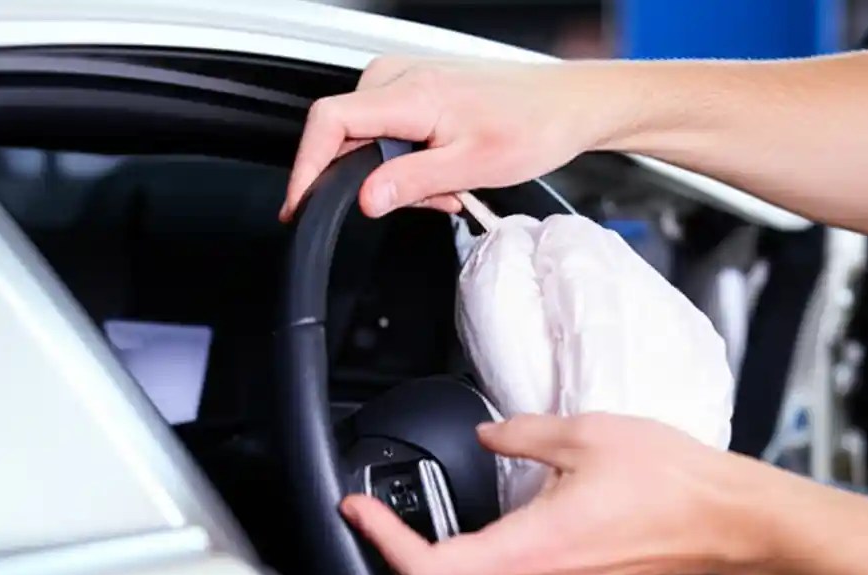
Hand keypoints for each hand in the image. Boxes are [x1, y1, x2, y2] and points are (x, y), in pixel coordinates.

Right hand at [280, 56, 612, 220]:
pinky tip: (448, 171)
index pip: (328, 122)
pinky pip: (391, 130)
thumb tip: (366, 199)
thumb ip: (412, 183)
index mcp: (408, 93)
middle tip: (431, 201)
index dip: (307, 167)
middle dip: (379, 181)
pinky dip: (413, 160)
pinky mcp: (417, 90)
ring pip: (371, 139)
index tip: (300, 203)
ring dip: (402, 175)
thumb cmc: (533, 126)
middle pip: (348, 137)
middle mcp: (399, 77)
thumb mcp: (472, 167)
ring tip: (451, 185)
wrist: (567, 105)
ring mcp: (406, 80)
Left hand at [339, 413, 758, 574]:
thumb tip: (490, 432)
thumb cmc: (668, 482)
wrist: (721, 517)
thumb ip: (522, 433)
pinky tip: (490, 572)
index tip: (363, 512)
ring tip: (428, 566)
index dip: (384, 543)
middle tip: (393, 547)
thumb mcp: (586, 433)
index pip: (431, 569)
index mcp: (532, 546)